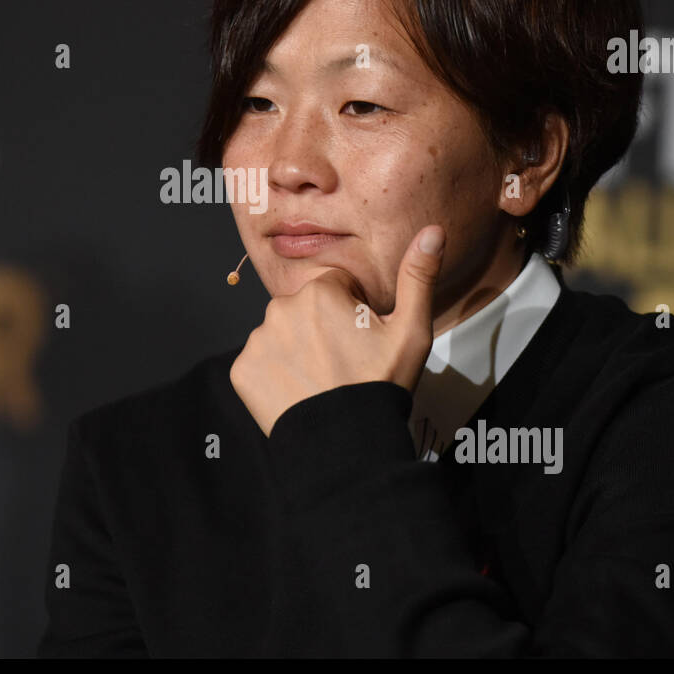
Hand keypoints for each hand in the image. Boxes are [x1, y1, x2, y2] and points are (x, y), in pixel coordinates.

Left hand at [230, 225, 445, 435]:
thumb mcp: (411, 331)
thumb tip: (432, 231)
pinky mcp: (241, 370)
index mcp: (320, 291)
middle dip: (321, 327)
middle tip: (343, 362)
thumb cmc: (381, 384)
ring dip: (297, 349)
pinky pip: (259, 362)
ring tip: (321, 379)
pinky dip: (274, 374)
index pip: (335, 287)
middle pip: (305, 308)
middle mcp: (280, 307)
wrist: (345, 442)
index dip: (353, 312)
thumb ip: (418, 276)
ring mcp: (257, 340)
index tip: (362, 340)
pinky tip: (298, 391)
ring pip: (281, 334)